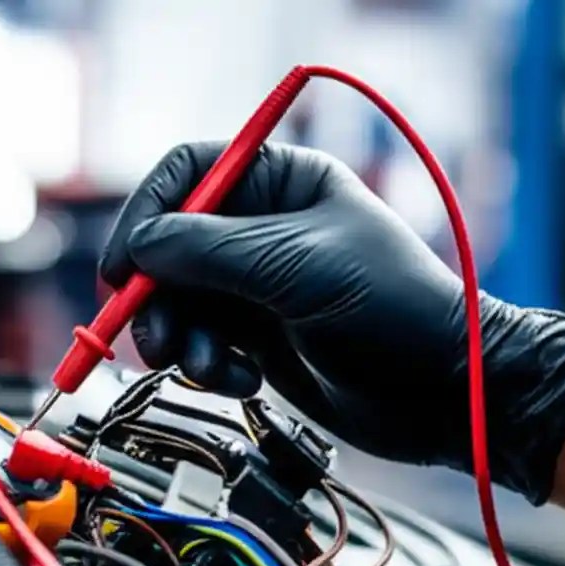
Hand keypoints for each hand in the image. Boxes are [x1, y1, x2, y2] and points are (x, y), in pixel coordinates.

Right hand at [100, 142, 564, 501]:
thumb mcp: (294, 267)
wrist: (442, 392)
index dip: (145, 213)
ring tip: (210, 367)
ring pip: (177, 302)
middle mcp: (260, 227)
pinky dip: (208, 366)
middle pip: (168, 246)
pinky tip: (245, 380)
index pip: (186, 173)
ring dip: (180, 339)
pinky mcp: (256, 337)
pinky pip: (200, 343)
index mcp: (280, 183)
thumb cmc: (391, 308)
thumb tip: (139, 247)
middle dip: (156, 296)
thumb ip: (208, 252)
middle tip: (156, 340)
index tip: (123, 268)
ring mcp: (255, 284)